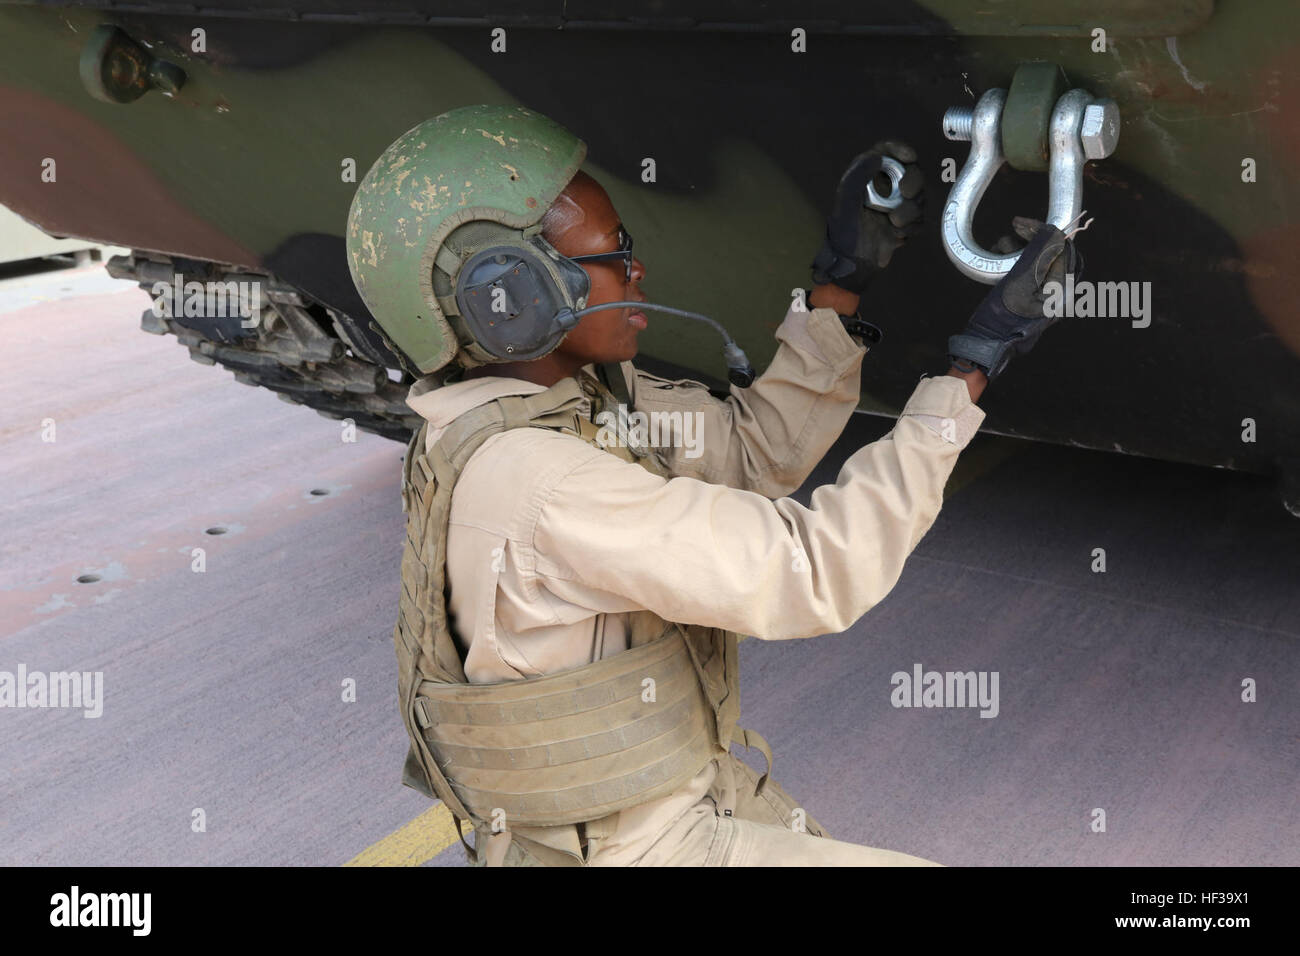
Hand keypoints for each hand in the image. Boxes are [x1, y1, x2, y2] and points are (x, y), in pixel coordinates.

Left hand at [811, 140, 923, 293]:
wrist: (853, 262)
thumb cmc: (845, 230)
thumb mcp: (846, 199)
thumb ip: (858, 174)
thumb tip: (877, 156)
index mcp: (868, 175)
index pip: (889, 151)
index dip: (901, 149)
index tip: (909, 156)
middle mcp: (885, 186)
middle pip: (912, 171)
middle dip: (914, 181)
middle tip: (907, 194)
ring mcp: (898, 204)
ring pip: (920, 196)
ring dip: (910, 210)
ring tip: (893, 223)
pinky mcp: (906, 223)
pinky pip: (920, 218)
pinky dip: (912, 226)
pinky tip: (897, 234)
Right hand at [947, 218, 1078, 381]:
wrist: (984, 346)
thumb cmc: (1000, 320)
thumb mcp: (1018, 282)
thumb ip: (1038, 256)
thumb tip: (1052, 231)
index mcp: (1062, 291)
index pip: (1063, 249)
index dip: (1043, 230)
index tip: (1020, 223)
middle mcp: (1059, 294)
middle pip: (1055, 253)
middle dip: (1033, 238)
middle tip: (1014, 229)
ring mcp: (1046, 297)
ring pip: (1040, 260)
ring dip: (1020, 249)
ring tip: (998, 250)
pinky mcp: (1033, 299)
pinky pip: (1030, 272)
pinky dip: (1016, 262)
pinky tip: (999, 262)